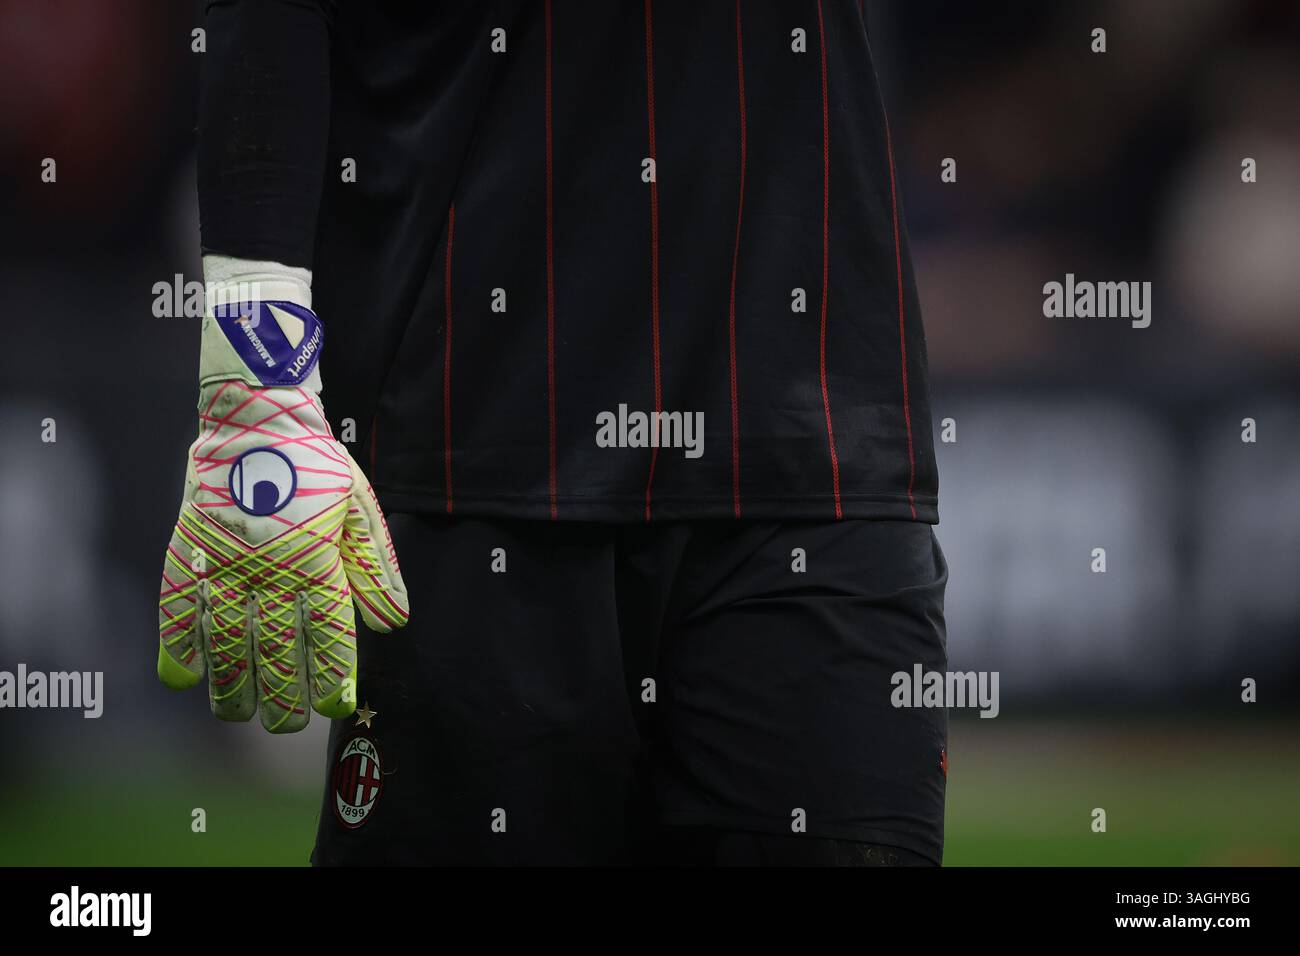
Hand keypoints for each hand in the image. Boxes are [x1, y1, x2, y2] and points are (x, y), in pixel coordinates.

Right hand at [157, 378, 407, 731]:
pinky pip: (180, 606)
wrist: (255, 414)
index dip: (332, 673)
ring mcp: (226, 560)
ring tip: (238, 716)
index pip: (328, 632)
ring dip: (232, 685)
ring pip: (226, 639)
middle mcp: (271, 568)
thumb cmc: (315, 463)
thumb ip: (375, 568)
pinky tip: (183, 677)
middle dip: (282, 696)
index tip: (335, 705)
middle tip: (287, 725)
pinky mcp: (190, 549)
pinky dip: (179, 644)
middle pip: (276, 648)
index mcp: (318, 558)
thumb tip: (394, 622)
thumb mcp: (358, 507)